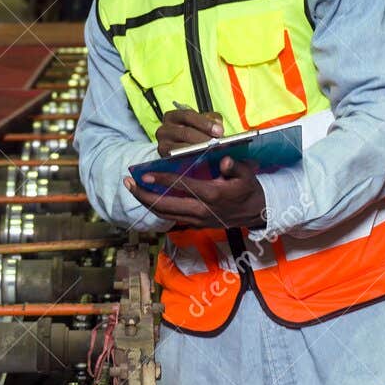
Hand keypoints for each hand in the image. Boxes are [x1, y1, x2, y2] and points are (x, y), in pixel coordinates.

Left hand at [125, 157, 266, 229]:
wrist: (256, 213)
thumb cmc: (248, 189)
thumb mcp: (246, 175)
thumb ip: (234, 167)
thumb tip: (224, 160)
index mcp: (212, 195)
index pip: (182, 187)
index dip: (162, 180)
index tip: (145, 174)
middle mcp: (201, 210)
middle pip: (165, 206)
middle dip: (144, 195)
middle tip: (128, 182)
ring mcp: (197, 220)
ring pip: (164, 214)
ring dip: (146, 202)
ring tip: (132, 188)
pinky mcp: (195, 224)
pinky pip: (171, 217)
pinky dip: (156, 208)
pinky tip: (146, 197)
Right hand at [156, 107, 223, 157]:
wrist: (183, 149)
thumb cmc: (194, 133)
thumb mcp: (203, 122)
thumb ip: (212, 119)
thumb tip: (217, 125)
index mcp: (173, 116)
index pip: (188, 115)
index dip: (205, 123)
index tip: (219, 131)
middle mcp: (164, 130)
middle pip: (186, 133)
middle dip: (204, 139)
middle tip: (218, 145)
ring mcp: (162, 145)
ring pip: (182, 148)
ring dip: (199, 151)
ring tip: (212, 153)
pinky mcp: (164, 159)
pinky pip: (178, 160)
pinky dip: (192, 160)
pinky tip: (203, 160)